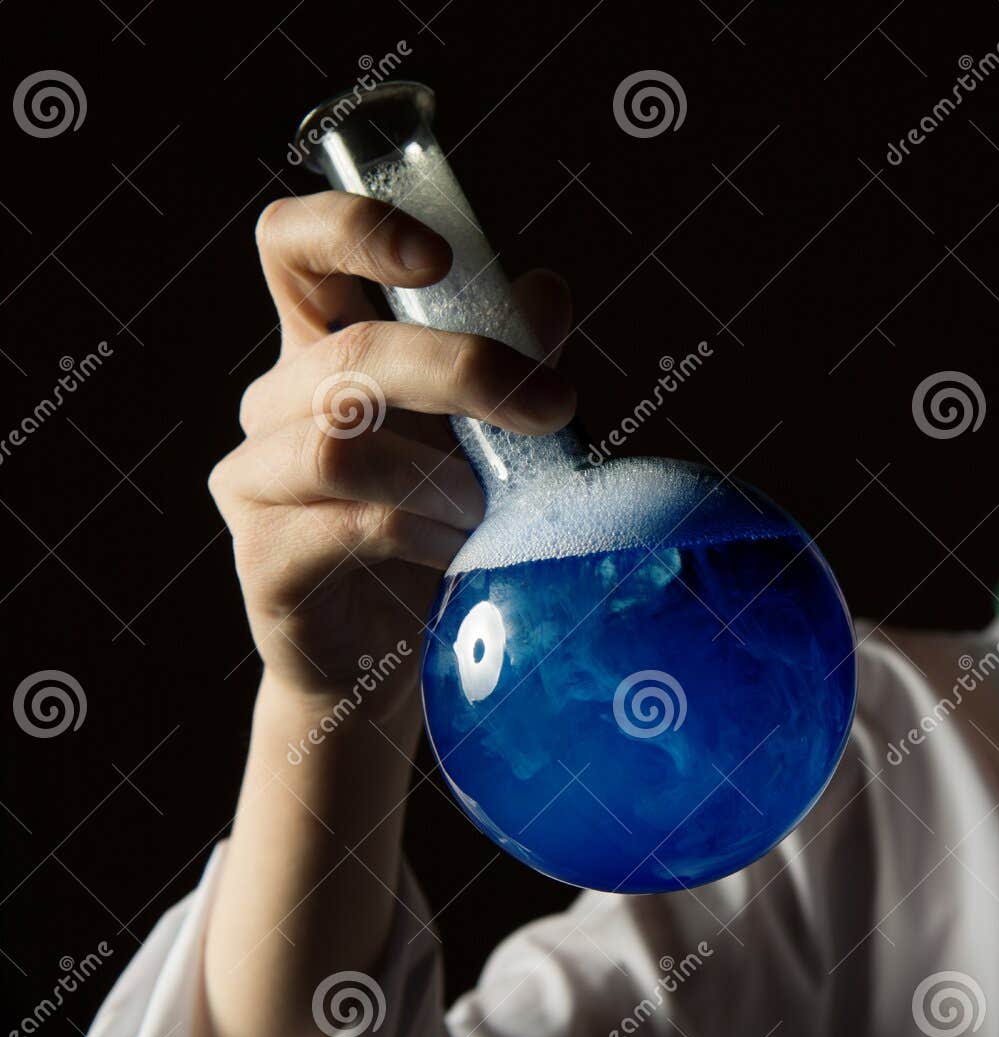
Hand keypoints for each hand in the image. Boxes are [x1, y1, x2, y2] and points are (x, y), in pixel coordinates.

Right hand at [209, 191, 574, 721]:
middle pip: (350, 350)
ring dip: (441, 473)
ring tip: (484, 507)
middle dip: (463, 369)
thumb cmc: (435, 527)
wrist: (392, 655)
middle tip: (552, 404)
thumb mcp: (481, 434)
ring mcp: (255, 481)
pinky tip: (457, 551)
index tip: (435, 257)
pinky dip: (422, 533)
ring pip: (340, 443)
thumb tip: (546, 291)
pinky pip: (350, 525)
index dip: (353, 228)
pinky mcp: (265, 558)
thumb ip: (508, 362)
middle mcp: (275, 404)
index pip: (294, 247)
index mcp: (321, 350)